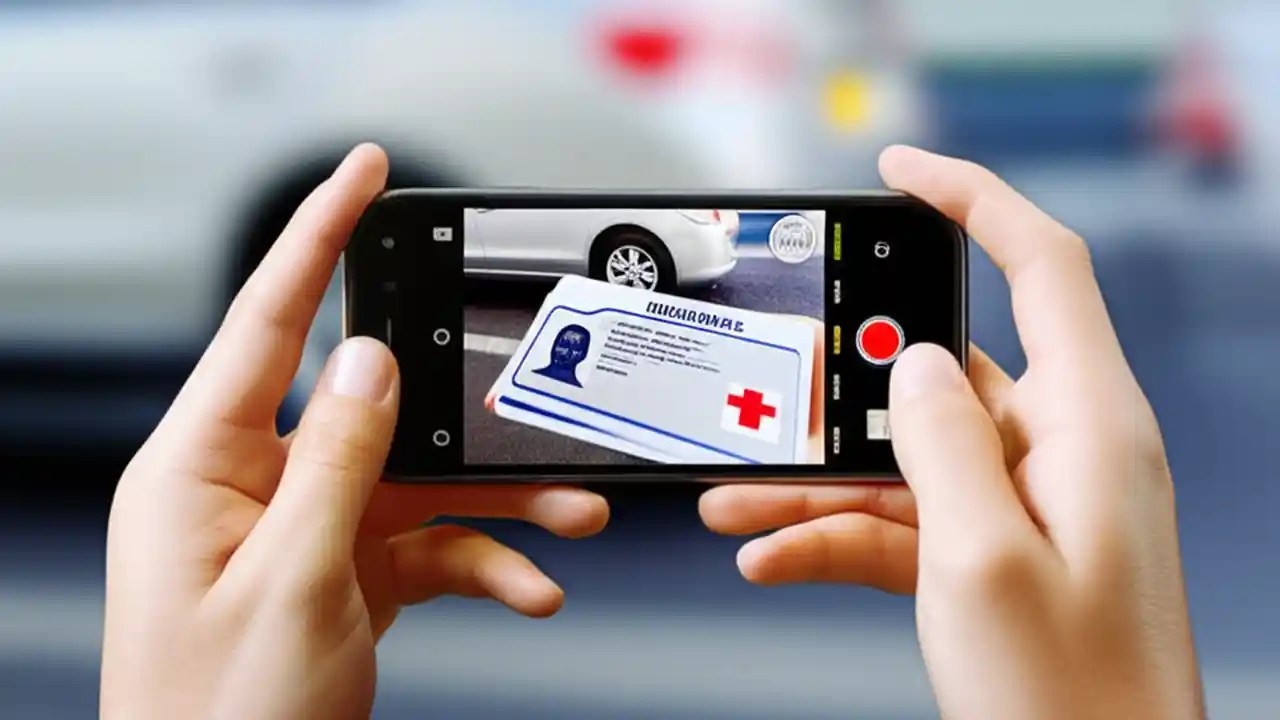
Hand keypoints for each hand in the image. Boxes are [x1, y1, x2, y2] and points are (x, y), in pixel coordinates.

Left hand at [101, 145, 608, 718]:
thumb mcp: (291, 584)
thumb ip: (337, 463)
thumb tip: (368, 361)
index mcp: (203, 469)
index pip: (267, 321)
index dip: (317, 233)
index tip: (364, 171)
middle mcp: (253, 489)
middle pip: (375, 410)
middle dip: (468, 412)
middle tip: (534, 382)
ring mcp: (303, 534)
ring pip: (418, 482)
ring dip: (500, 500)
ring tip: (574, 513)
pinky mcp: (344, 576)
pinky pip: (427, 548)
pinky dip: (485, 563)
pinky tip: (532, 587)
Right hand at [700, 146, 1201, 718]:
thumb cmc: (1068, 701)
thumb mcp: (982, 557)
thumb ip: (942, 440)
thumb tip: (913, 363)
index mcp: (1089, 429)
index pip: (1040, 268)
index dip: (973, 199)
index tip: (900, 172)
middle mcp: (1060, 457)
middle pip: (940, 377)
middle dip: (842, 393)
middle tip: (770, 399)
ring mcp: (1022, 511)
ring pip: (905, 460)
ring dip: (819, 480)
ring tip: (736, 499)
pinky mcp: (990, 560)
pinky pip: (902, 525)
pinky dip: (836, 537)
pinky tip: (772, 556)